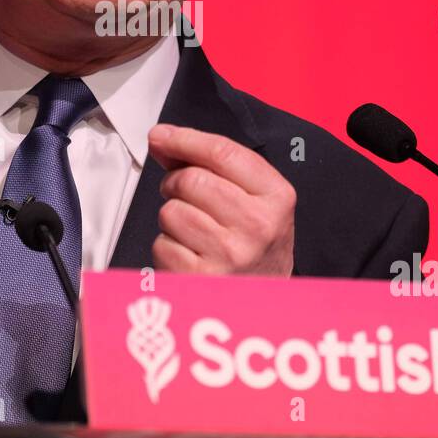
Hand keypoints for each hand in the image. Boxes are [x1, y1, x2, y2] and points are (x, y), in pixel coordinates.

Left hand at [146, 123, 295, 276]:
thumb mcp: (254, 200)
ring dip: (172, 217)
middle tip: (183, 195)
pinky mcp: (202, 278)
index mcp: (276, 196)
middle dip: (175, 182)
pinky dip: (167, 247)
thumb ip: (214, 165)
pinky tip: (190, 255)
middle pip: (191, 179)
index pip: (223, 152)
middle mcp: (257, 225)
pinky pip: (162, 244)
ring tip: (192, 230)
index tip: (161, 136)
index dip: (184, 139)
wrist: (264, 301)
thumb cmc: (254, 245)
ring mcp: (230, 254)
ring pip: (171, 211)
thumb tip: (161, 139)